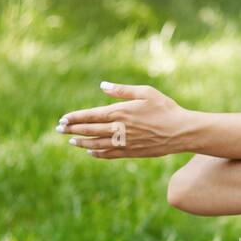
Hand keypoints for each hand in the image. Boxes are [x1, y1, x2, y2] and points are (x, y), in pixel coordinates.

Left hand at [57, 82, 191, 158]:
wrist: (181, 131)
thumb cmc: (165, 108)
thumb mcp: (145, 92)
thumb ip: (122, 90)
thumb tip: (102, 86)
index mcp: (120, 112)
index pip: (90, 115)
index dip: (75, 118)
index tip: (62, 119)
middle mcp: (119, 129)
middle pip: (90, 130)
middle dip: (72, 129)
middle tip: (59, 130)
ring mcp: (124, 143)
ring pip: (97, 143)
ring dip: (82, 142)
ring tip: (71, 141)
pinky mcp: (131, 152)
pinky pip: (109, 154)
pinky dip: (97, 153)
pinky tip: (90, 151)